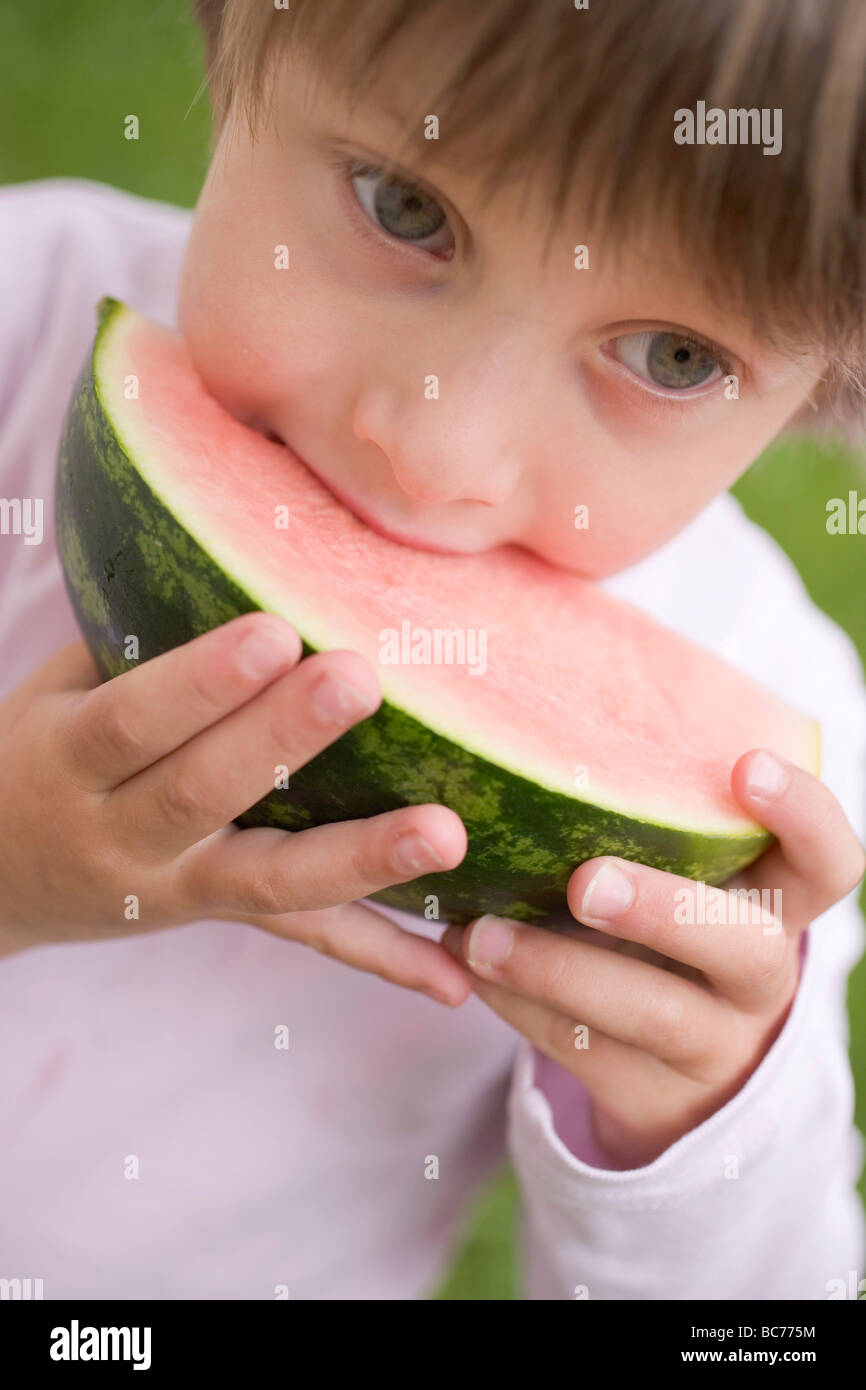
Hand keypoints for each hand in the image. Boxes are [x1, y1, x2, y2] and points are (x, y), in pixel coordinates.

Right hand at [0, 615, 469, 1005]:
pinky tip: (454, 980)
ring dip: (362, 859)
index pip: (130, 724)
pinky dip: (383, 958)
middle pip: (202, 794)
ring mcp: (178, 892)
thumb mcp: (59, 692)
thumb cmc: (44, 752)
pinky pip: (307, 938)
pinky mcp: (225, 918)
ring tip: (447, 835)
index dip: (198, 685)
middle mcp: (121, 839)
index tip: (275, 630)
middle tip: (359, 680)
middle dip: (283, 739)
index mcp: (67, 763)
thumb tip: (252, 561)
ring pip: (270, 885)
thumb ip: (141, 647)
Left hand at [441, 750, 865, 1165]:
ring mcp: (710, 1043)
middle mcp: (758, 976)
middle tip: (586, 880)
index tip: (745, 764)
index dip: (802, 815)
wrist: (671, 1059)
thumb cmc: (665, 919)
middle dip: (666, 910)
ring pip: (652, 1014)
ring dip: (560, 970)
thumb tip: (559, 682)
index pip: (830, 861)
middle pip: (746, 948)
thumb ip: (655, 811)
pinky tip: (468, 967)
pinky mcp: (647, 1091)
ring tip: (480, 935)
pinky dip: (520, 1008)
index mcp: (780, 903)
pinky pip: (584, 1054)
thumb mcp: (685, 871)